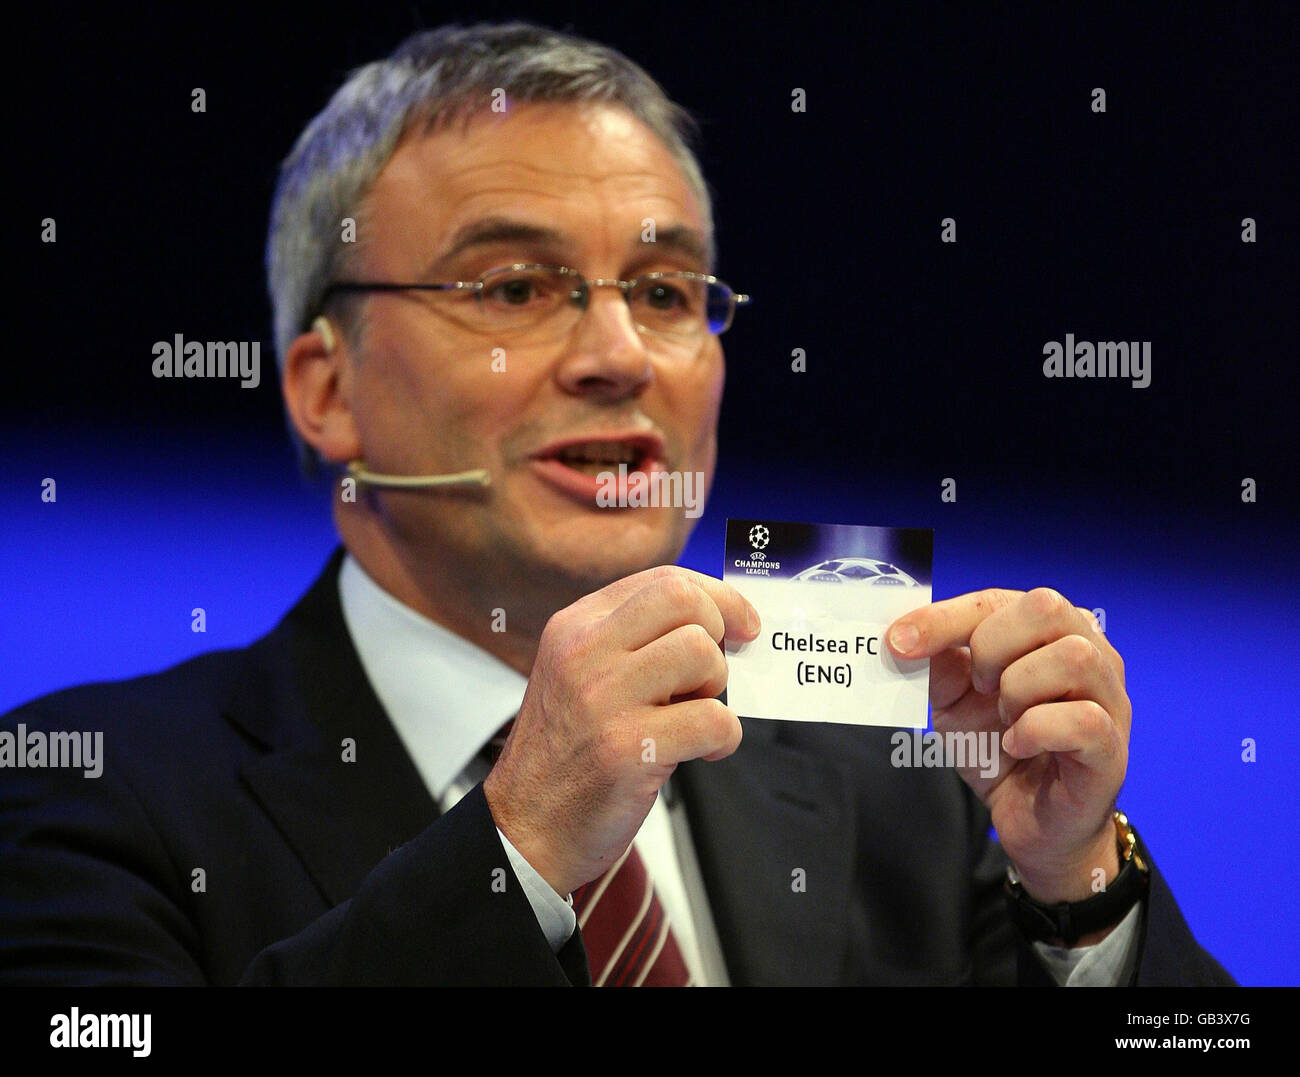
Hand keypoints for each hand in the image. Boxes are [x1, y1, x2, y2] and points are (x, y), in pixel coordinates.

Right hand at [484, 565, 759, 896]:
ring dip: (718, 688)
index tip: (741, 622)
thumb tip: (716, 623)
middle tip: (714, 670)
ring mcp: (603, 700)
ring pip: (702, 654)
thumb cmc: (565, 754)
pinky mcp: (626, 749)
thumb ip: (631, 642)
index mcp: (574, 627)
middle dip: (721, 631)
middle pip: (684, 601)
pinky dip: (724, 738)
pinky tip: (704, 752)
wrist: (524, 828)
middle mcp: (584, 653)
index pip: (663, 580)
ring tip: (697, 713)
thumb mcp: (578, 675)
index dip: (718, 597)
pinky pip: (712, 720)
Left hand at [888, 588, 1129, 904]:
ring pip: (1073, 657)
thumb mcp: (953, 703)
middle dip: (993, 644)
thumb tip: (911, 635)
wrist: (1031, 823)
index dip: (945, 616)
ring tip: (1006, 718)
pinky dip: (1036, 730)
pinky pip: (1083, 720)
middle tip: (978, 686)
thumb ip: (939, 665)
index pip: (997, 600)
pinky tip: (1018, 745)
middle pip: (1047, 607)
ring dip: (1019, 688)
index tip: (899, 640)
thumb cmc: (999, 749)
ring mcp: (1109, 700)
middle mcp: (1089, 654)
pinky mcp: (1112, 749)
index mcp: (1047, 634)